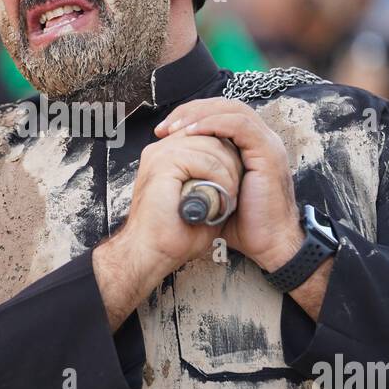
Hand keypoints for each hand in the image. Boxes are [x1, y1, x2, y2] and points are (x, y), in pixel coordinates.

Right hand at [92, 130, 241, 328]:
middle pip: (210, 135)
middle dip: (232, 160)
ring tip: (231, 196)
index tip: (236, 179)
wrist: (151, 254)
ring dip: (229, 171)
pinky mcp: (163, 165)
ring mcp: (160, 155)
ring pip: (211, 145)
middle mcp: (161, 150)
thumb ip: (211, 178)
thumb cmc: (173, 234)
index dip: (226, 153)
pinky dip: (221, 178)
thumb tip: (235, 168)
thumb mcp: (200, 199)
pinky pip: (205, 160)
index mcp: (166, 155)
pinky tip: (224, 196)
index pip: (204, 134)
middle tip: (236, 189)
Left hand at [156, 98, 300, 271]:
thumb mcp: (215, 192)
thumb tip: (172, 166)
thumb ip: (201, 174)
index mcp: (250, 144)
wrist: (269, 245)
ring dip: (199, 115)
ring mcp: (267, 143)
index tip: (164, 130)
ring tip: (174, 128)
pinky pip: (239, 126)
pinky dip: (213, 124)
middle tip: (164, 126)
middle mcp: (261, 139)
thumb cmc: (243, 224)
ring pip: (231, 109)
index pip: (220, 113)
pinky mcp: (268, 153)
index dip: (191, 115)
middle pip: (224, 105)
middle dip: (191, 110)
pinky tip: (191, 133)